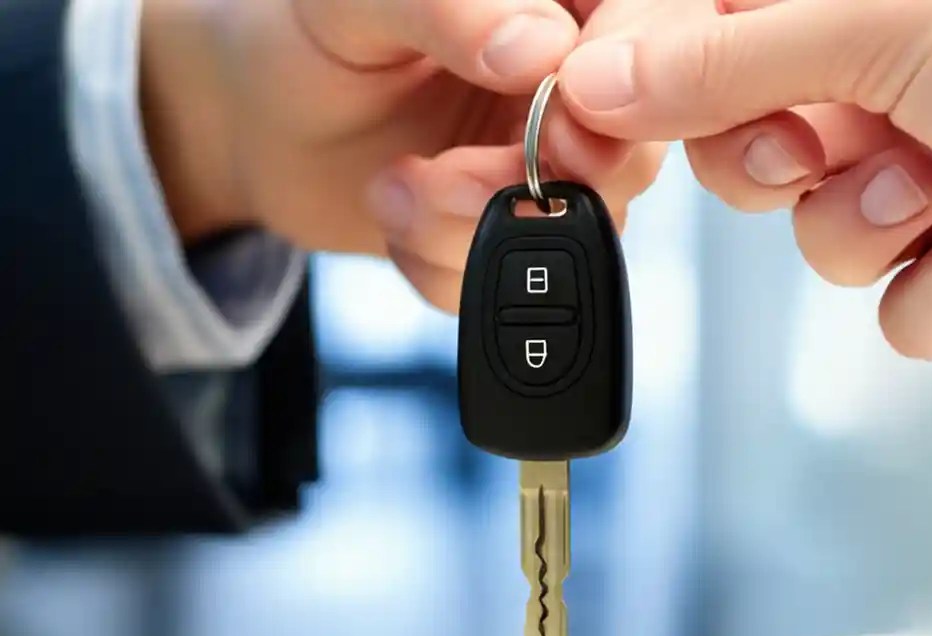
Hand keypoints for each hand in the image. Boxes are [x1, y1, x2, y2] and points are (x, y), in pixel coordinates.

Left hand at [140, 0, 663, 312]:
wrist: (259, 125)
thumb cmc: (305, 38)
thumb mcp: (355, 2)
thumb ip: (449, 7)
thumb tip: (538, 46)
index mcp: (563, 6)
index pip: (646, 41)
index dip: (612, 95)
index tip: (549, 120)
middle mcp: (577, 87)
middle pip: (630, 154)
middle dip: (527, 183)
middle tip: (443, 173)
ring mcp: (557, 167)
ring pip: (576, 236)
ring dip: (471, 232)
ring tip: (398, 188)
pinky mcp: (524, 237)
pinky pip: (517, 285)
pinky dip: (446, 268)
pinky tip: (402, 216)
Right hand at [558, 0, 931, 359]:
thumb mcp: (877, 26)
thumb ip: (723, 63)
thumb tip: (597, 82)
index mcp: (860, 5)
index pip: (711, 42)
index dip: (660, 84)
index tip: (613, 111)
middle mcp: (896, 84)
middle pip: (751, 153)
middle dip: (779, 167)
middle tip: (816, 148)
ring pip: (822, 245)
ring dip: (872, 230)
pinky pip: (904, 311)